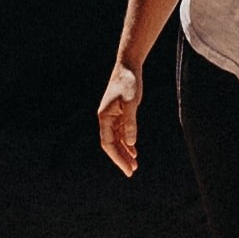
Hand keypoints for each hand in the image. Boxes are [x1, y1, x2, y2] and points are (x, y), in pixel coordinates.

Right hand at [97, 62, 141, 176]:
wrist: (128, 65)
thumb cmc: (128, 82)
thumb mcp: (131, 102)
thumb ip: (130, 122)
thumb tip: (131, 142)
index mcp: (104, 117)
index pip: (108, 143)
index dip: (117, 157)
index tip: (127, 169)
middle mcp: (106, 119)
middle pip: (111, 144)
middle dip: (121, 158)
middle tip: (131, 172)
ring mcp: (112, 116)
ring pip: (117, 139)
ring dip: (125, 152)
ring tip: (134, 165)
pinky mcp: (119, 113)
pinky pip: (121, 132)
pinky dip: (127, 142)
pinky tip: (133, 151)